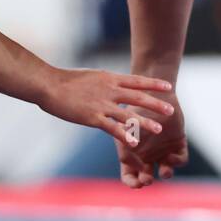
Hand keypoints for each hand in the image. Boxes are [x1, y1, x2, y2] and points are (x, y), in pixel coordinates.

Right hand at [38, 68, 174, 147]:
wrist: (49, 85)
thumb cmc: (67, 81)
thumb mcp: (92, 76)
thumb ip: (106, 82)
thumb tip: (115, 84)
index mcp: (110, 79)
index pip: (137, 80)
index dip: (154, 84)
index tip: (168, 87)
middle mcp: (109, 90)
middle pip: (138, 97)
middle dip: (156, 104)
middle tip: (171, 110)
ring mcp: (102, 104)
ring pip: (129, 114)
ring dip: (145, 122)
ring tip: (159, 129)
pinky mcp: (92, 117)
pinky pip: (112, 128)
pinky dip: (124, 135)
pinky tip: (134, 143)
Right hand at [117, 91, 188, 187]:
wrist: (153, 94)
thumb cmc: (135, 108)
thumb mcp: (125, 126)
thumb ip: (124, 140)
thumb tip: (125, 158)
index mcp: (132, 154)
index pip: (129, 176)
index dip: (132, 183)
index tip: (137, 184)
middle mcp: (147, 156)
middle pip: (147, 177)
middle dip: (147, 181)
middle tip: (147, 179)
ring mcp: (163, 151)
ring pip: (166, 170)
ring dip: (166, 174)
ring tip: (164, 171)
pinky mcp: (178, 144)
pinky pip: (180, 159)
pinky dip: (177, 161)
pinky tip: (171, 156)